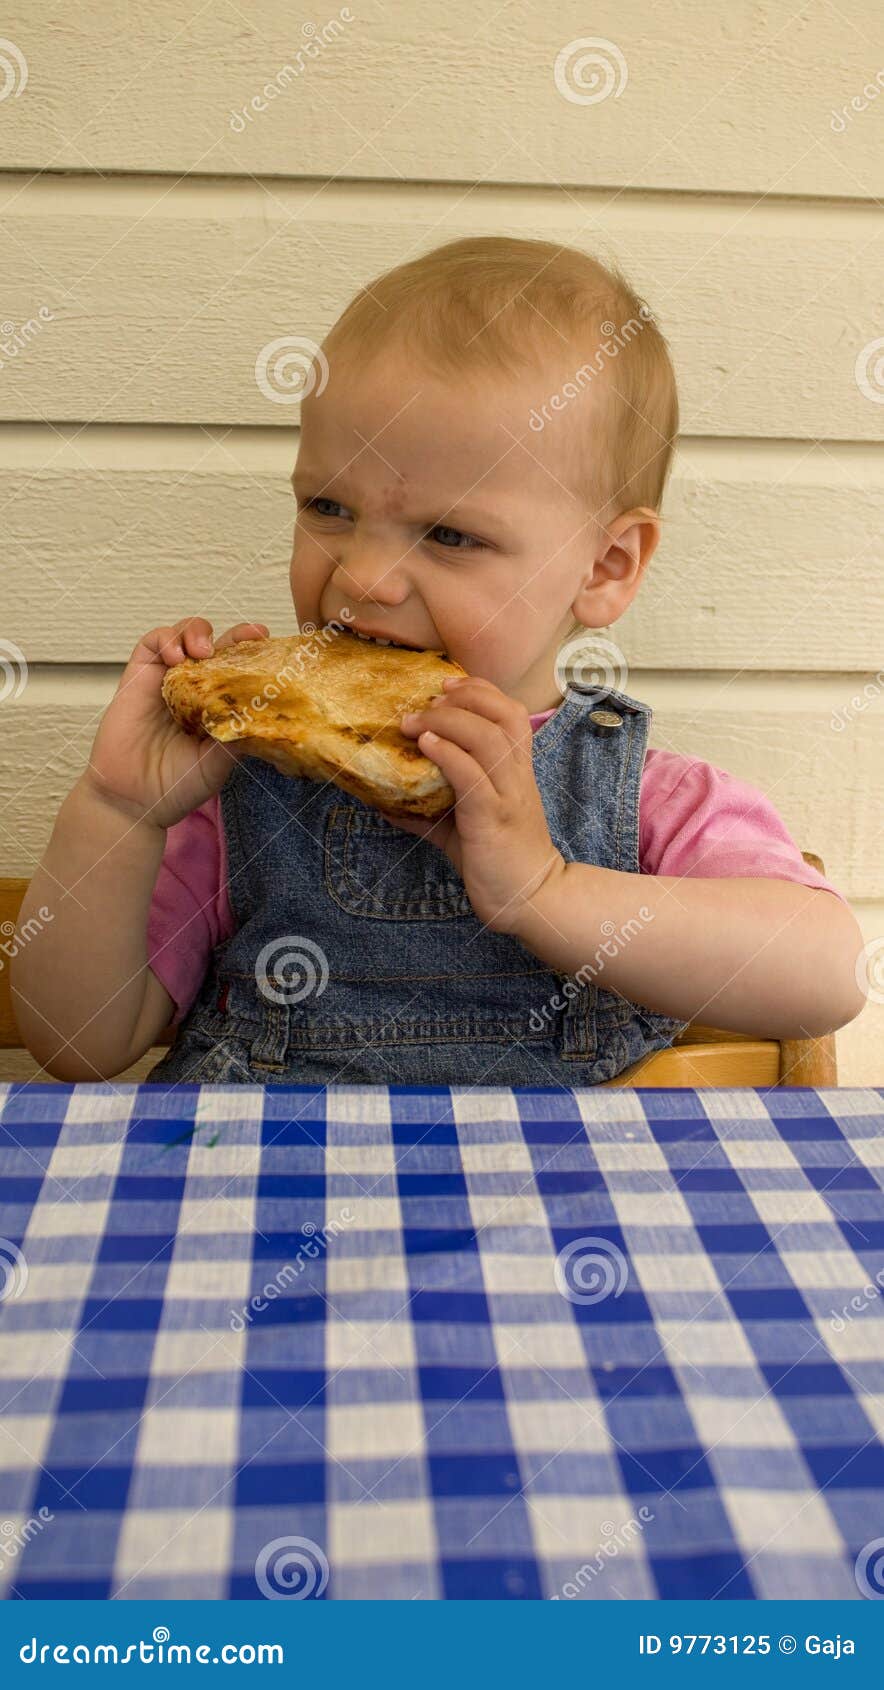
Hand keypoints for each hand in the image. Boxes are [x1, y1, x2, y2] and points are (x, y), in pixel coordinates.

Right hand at [81, 616, 269, 829]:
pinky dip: (166, 640)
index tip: (267, 642)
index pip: (241, 668)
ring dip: (197, 632)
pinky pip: (152, 644)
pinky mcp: (139, 677)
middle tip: (247, 636)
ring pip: (185, 635)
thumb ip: (237, 738)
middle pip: (218, 644)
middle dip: (235, 633)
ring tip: (202, 651)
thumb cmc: (176, 785)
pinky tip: (175, 657)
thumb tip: (265, 717)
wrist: (132, 799)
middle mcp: (195, 688)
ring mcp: (167, 680)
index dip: (254, 651)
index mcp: (219, 705)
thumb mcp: (217, 763)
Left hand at [378, 675, 566, 932]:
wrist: (532, 898)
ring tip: (415, 722)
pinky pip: (472, 775)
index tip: (446, 685)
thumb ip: (430, 808)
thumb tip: (382, 799)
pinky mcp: (493, 818)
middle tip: (427, 701)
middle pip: (504, 713)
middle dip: (464, 697)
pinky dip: (447, 753)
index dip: (480, 690)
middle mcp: (517, 776)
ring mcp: (508, 795)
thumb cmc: (497, 858)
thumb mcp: (462, 826)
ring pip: (488, 738)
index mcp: (516, 770)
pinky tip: (425, 747)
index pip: (511, 711)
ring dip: (447, 721)